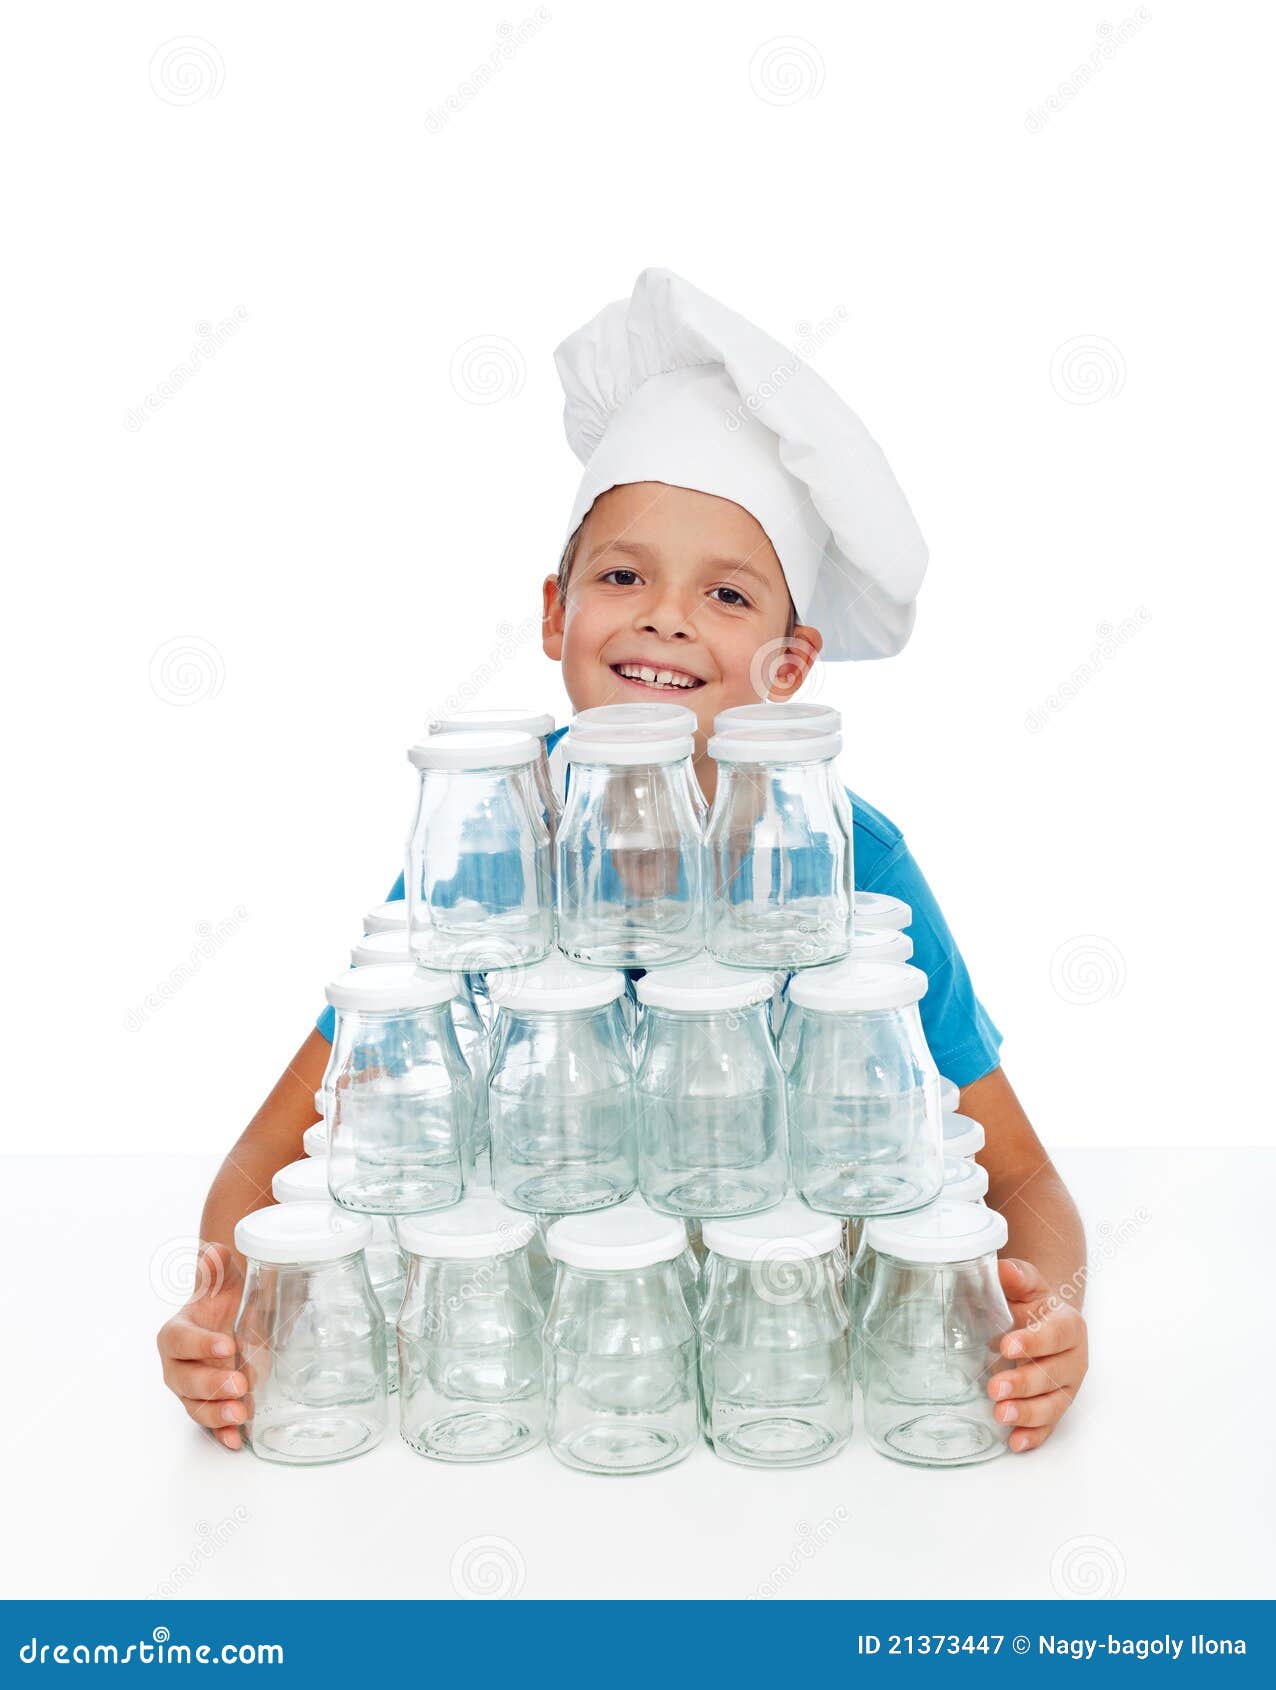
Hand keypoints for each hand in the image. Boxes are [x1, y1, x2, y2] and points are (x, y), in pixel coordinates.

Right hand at [156, 1243, 248, 1450]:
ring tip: (241, 1414)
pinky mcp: (210, 1405)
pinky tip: (236, 1441)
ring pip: (195, 1406)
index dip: (200, 1345)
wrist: (232, 1314)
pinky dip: (222, 1433)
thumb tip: (214, 1251)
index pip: (180, 1341)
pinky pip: (211, 1423)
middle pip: (184, 1381)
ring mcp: (193, 1389)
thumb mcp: (221, 1276)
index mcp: (175, 1334)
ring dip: (216, 1414)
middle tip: (238, 1384)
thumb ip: (214, 1264)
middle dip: (210, 1385)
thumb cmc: (222, 1295)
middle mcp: (177, 1366)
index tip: (226, 1344)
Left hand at [987, 1257, 1087, 1452]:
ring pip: (1054, 1405)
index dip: (1034, 1342)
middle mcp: (1074, 1359)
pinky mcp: (1056, 1406)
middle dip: (1025, 1383)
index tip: (1007, 1346)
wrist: (1042, 1320)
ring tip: (1000, 1415)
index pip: (1056, 1335)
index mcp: (1069, 1325)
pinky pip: (1049, 1426)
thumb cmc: (1031, 1303)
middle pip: (1054, 1375)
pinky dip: (1034, 1435)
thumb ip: (1017, 1276)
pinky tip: (1015, 1442)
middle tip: (995, 1387)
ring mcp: (1067, 1387)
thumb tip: (1003, 1270)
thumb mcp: (1026, 1285)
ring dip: (1028, 1413)